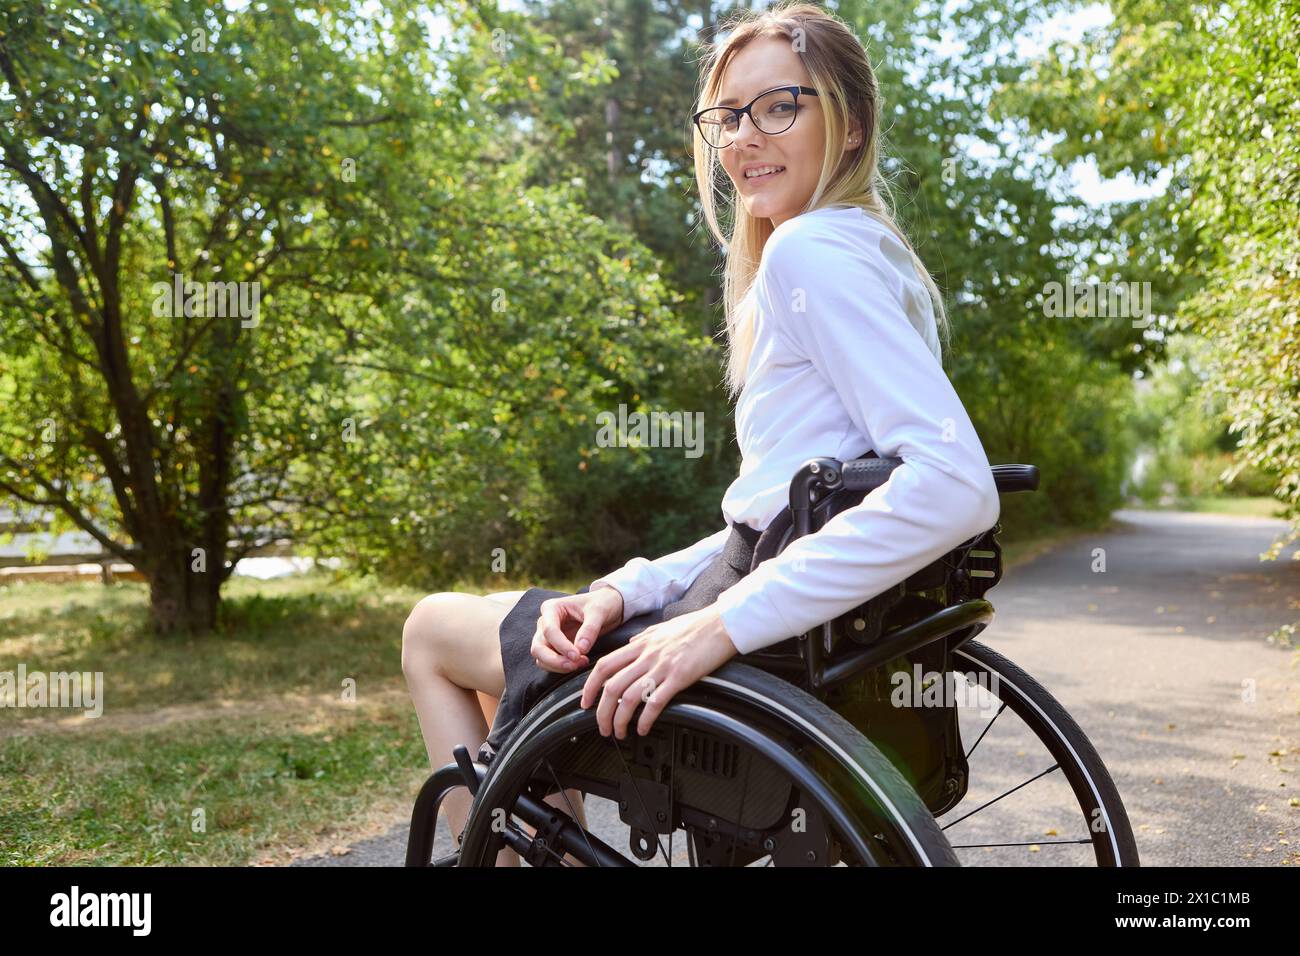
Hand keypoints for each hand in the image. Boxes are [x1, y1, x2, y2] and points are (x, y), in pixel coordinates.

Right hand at [531, 586, 625, 673]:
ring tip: (581, 663)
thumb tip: (580, 649)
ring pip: (541, 658)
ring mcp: (548, 636)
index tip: (577, 656)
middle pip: (538, 647)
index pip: (549, 630)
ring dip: (558, 666)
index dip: (561, 646)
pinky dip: (562, 667)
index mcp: (552, 608)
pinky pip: (550, 663)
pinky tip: (580, 663)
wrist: (610, 606)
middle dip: (554, 660)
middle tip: (574, 665)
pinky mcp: (555, 647)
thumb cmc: (603, 603)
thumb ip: (590, 628)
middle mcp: (545, 622)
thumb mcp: (599, 611)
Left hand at [578, 606, 738, 738]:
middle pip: (612, 686)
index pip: (604, 666)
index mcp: (640, 645)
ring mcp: (662, 667)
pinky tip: (644, 728)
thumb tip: (631, 644)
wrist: (721, 624)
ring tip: (620, 733)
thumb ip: (643, 638)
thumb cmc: (695, 626)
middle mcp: (646, 656)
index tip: (585, 702)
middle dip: (602, 712)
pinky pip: (655, 702)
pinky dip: (645, 719)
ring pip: (629, 697)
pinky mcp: (679, 677)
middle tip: (601, 727)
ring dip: (620, 720)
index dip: (590, 686)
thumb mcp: (661, 628)